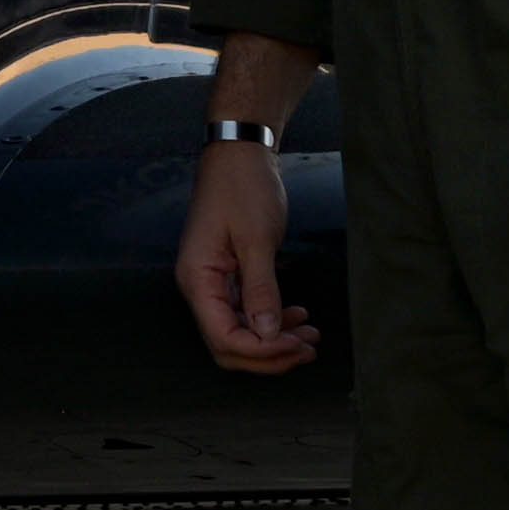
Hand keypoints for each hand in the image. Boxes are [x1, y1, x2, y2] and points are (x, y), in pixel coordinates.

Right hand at [178, 129, 319, 374]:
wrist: (239, 155)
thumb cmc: (243, 188)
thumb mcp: (257, 238)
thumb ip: (261, 289)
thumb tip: (267, 334)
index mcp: (198, 280)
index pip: (223, 338)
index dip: (261, 351)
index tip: (296, 345)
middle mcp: (199, 288)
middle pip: (229, 345)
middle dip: (269, 354)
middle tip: (308, 350)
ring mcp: (212, 284)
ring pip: (239, 333)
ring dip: (274, 341)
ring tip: (310, 338)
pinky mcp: (228, 277)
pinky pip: (246, 313)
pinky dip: (271, 322)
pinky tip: (297, 317)